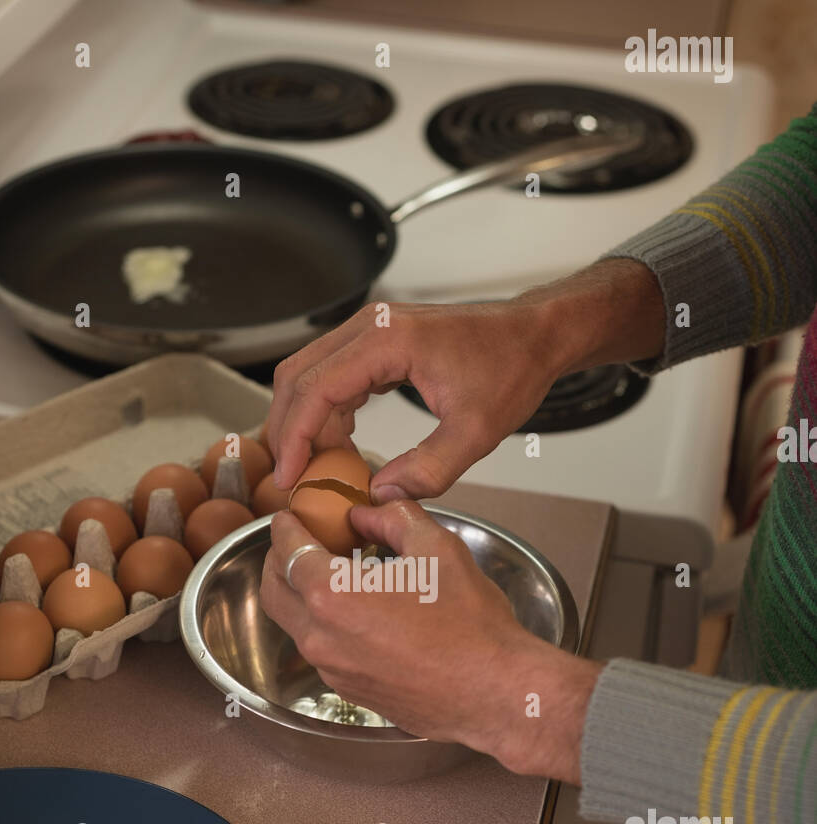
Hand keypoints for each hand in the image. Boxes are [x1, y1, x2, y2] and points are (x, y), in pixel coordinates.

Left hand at [259, 500, 601, 782]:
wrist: (494, 692)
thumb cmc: (471, 625)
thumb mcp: (438, 547)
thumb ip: (393, 519)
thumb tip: (366, 515)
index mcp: (333, 595)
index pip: (287, 550)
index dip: (286, 527)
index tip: (290, 517)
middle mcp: (321, 637)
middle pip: (274, 590)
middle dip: (279, 561)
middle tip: (299, 543)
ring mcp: (331, 669)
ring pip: (293, 623)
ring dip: (300, 595)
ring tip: (331, 574)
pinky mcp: (348, 690)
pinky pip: (320, 650)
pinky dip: (323, 624)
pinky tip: (356, 612)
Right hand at [267, 260, 664, 501]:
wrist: (535, 336)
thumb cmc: (512, 368)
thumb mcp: (477, 431)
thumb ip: (429, 469)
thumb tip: (382, 496)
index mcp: (387, 340)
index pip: (315, 389)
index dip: (295, 438)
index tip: (289, 479)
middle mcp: (370, 327)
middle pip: (297, 377)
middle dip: (289, 431)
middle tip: (295, 480)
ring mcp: (371, 330)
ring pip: (309, 375)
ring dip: (306, 422)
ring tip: (320, 469)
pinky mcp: (377, 342)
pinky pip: (332, 375)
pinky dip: (326, 411)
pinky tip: (343, 445)